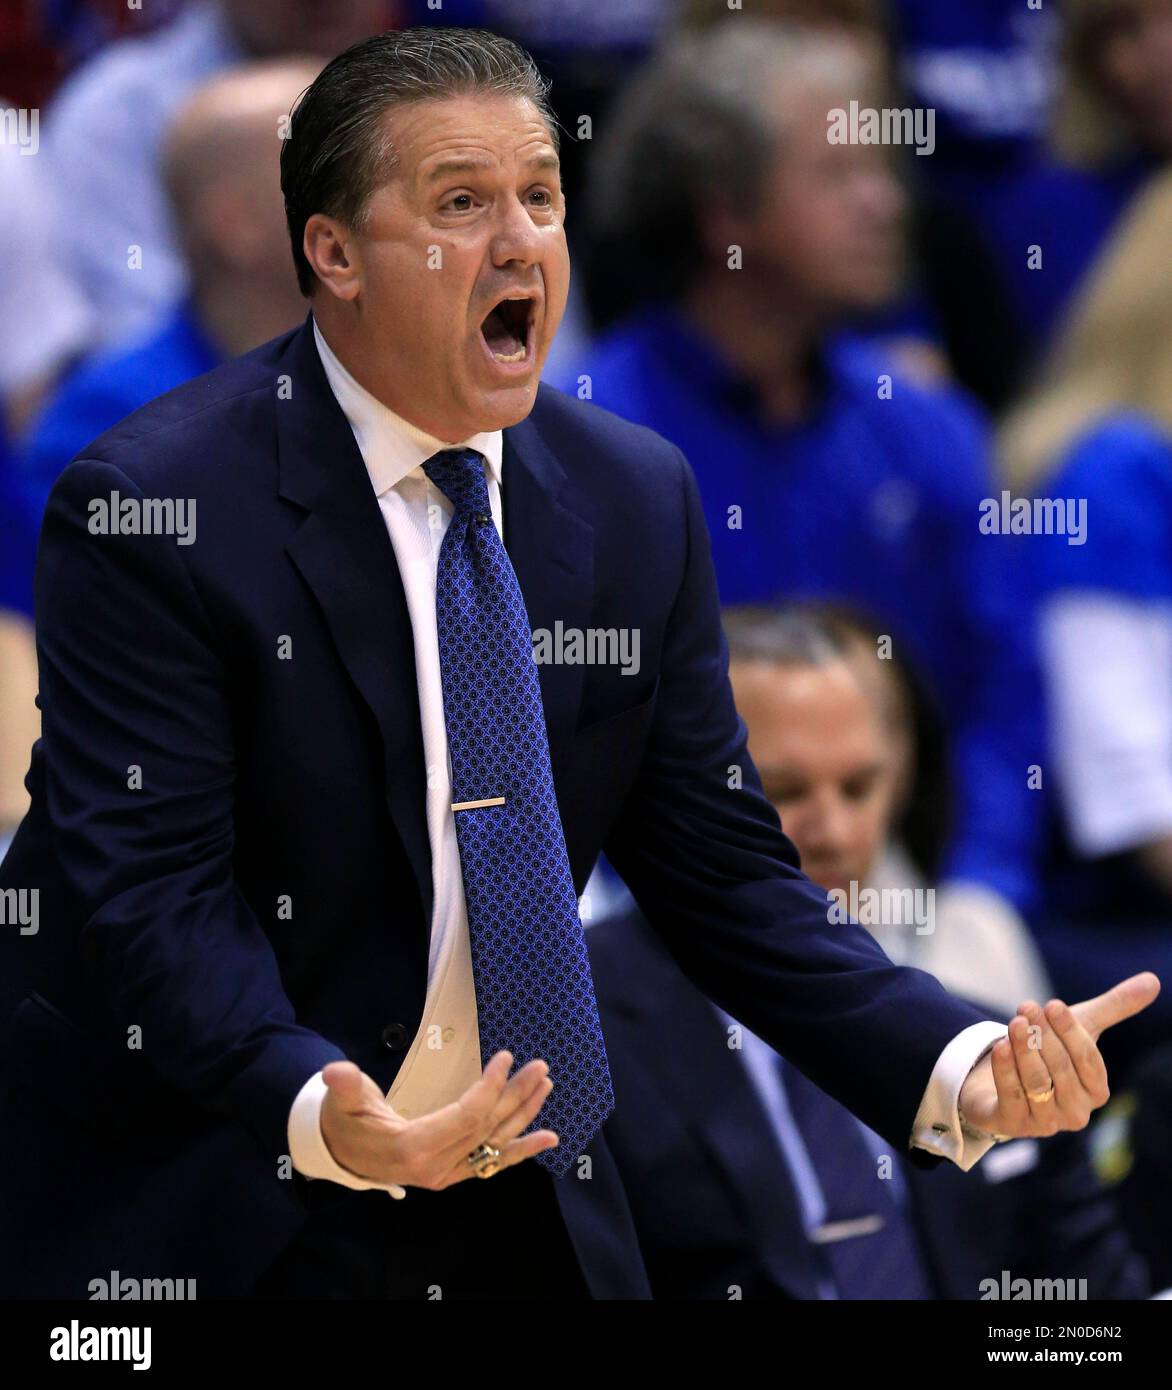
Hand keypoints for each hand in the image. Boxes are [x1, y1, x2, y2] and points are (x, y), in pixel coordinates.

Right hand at [319, 1050, 557, 1188]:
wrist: (342, 1155)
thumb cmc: (345, 1123)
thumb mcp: (343, 1102)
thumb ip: (345, 1087)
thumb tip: (334, 1071)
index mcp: (413, 1148)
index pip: (466, 1117)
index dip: (489, 1087)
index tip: (505, 1057)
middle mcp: (436, 1167)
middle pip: (487, 1128)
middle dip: (516, 1096)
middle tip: (539, 1067)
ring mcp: (447, 1174)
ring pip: (495, 1143)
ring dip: (525, 1115)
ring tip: (546, 1087)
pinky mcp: (453, 1172)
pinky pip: (493, 1162)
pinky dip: (522, 1150)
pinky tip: (548, 1138)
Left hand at [958, 972, 1160, 1139]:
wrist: (1001, 1082)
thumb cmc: (1050, 1052)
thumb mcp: (1082, 1028)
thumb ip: (1114, 1007)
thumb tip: (1154, 980)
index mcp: (1096, 1090)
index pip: (1087, 1059)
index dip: (1070, 1031)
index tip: (1052, 1004)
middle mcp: (1076, 1111)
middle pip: (1061, 1069)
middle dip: (1043, 1036)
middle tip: (1027, 1007)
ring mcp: (1045, 1122)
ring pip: (1037, 1082)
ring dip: (1025, 1049)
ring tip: (1015, 1022)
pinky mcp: (1014, 1125)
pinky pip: (1012, 1096)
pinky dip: (1006, 1070)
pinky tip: (1000, 1046)